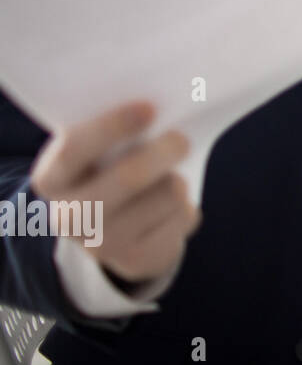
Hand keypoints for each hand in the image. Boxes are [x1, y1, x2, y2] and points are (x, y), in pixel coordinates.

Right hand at [30, 100, 200, 285]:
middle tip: (182, 138)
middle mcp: (69, 217)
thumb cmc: (107, 172)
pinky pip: (183, 218)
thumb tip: (163, 105)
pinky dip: (186, 206)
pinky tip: (170, 209)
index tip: (149, 108)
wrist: (110, 232)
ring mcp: (103, 245)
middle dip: (162, 152)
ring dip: (179, 179)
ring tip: (169, 179)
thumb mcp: (96, 152)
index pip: (74, 150)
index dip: (113, 127)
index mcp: (51, 179)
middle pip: (128, 178)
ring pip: (167, 195)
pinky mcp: (138, 260)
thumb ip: (112, 131)